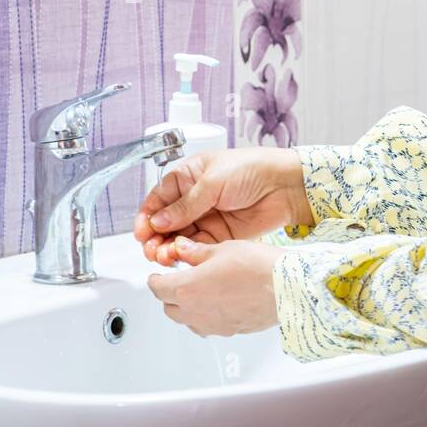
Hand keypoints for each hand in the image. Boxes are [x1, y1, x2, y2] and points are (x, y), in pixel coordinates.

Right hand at [134, 147, 310, 265]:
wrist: (286, 185)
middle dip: (155, 237)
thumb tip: (160, 221)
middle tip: (151, 249)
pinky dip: (187, 253)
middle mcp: (193, 199)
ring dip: (168, 248)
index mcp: (188, 177)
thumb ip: (186, 204)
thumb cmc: (253, 168)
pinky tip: (180, 257)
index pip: (158, 200)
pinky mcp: (220, 235)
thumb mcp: (213, 181)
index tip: (141, 232)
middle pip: (165, 223)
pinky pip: (197, 246)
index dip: (147, 217)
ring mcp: (207, 218)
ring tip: (164, 256)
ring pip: (179, 237)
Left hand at [147, 238, 283, 336]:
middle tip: (179, 280)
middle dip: (169, 294)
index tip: (159, 273)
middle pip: (168, 307)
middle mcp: (195, 312)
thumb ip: (197, 252)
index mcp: (186, 289)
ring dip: (187, 308)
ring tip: (201, 291)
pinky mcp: (230, 330)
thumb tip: (183, 249)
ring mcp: (213, 325)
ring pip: (187, 320)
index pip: (157, 287)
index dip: (156, 277)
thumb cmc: (258, 268)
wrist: (288, 288)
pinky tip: (221, 302)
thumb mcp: (223, 249)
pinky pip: (209, 326)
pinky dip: (207, 315)